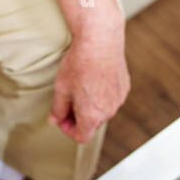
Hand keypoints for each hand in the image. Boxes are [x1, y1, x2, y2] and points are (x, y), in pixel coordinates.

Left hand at [49, 20, 130, 143]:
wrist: (100, 42)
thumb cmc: (79, 64)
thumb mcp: (61, 88)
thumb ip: (58, 108)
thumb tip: (55, 119)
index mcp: (92, 116)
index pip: (81, 136)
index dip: (68, 130)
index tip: (61, 118)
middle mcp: (108, 111)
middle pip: (92, 124)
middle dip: (78, 117)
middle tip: (66, 102)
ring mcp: (118, 99)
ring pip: (102, 110)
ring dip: (90, 106)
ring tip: (79, 87)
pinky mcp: (124, 87)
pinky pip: (111, 98)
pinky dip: (101, 94)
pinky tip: (92, 79)